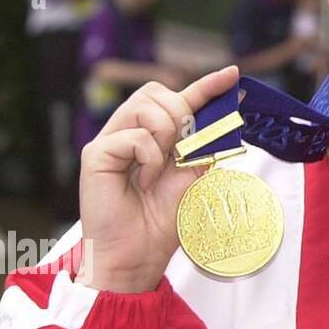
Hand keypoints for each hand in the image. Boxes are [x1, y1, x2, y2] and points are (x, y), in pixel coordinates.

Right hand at [78, 66, 239, 292]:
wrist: (140, 253)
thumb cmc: (164, 219)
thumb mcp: (196, 173)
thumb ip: (206, 141)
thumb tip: (232, 107)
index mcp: (153, 136)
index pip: (178, 98)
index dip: (206, 85)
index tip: (233, 74)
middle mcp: (128, 132)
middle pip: (156, 92)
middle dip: (181, 114)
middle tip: (182, 149)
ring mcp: (109, 141)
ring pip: (145, 106)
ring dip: (165, 135)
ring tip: (160, 169)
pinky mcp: (95, 154)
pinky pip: (133, 136)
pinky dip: (149, 158)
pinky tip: (144, 181)